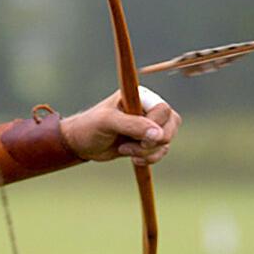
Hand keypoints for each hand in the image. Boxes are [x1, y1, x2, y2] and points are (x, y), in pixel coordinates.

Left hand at [60, 87, 180, 165]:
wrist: (82, 143)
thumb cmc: (91, 126)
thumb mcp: (108, 122)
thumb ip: (133, 125)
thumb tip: (159, 135)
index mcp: (141, 96)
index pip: (163, 109)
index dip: (156, 126)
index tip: (140, 139)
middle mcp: (148, 108)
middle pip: (171, 124)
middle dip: (153, 141)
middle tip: (130, 146)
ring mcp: (150, 124)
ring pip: (167, 140)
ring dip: (149, 152)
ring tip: (126, 150)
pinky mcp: (148, 140)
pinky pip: (162, 150)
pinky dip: (150, 158)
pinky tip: (133, 158)